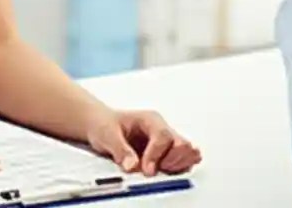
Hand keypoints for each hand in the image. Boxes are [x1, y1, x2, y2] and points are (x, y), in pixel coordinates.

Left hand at [85, 108, 201, 176]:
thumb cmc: (105, 124)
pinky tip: (163, 172)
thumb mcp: (107, 135)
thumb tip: (132, 166)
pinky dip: (178, 170)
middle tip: (151, 170)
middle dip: (170, 161)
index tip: (146, 170)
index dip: (156, 155)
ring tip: (158, 170)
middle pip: (183, 144)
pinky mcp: (168, 154)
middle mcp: (163, 129)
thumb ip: (121, 150)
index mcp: (150, 119)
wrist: (102, 125)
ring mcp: (168, 142)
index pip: (164, 136)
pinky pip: (186, 162)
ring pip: (189, 153)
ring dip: (176, 166)